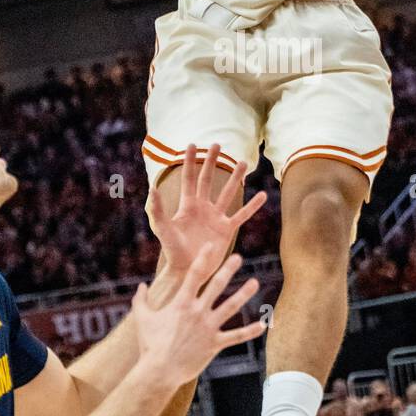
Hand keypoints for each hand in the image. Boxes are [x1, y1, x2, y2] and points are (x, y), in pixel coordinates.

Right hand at [130, 245, 264, 382]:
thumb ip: (141, 300)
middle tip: (238, 257)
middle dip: (228, 270)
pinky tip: (263, 324)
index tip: (210, 246)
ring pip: (231, 307)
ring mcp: (208, 327)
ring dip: (244, 294)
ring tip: (255, 282)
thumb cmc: (149, 344)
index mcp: (181, 303)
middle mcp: (198, 311)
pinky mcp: (215, 344)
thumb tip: (140, 286)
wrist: (159, 371)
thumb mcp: (142, 319)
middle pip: (216, 286)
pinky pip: (236, 336)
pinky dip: (250, 331)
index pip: (194, 275)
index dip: (202, 258)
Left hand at [147, 143, 265, 276]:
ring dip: (236, 178)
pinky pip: (242, 215)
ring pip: (228, 193)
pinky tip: (263, 195)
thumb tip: (152, 188)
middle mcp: (203, 208)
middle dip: (212, 162)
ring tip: (244, 163)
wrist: (187, 271)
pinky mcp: (227, 230)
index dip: (190, 161)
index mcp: (187, 205)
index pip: (189, 178)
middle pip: (208, 180)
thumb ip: (157, 210)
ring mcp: (216, 218)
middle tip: (217, 144)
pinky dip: (252, 206)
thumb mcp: (163, 229)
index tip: (193, 144)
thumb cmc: (172, 251)